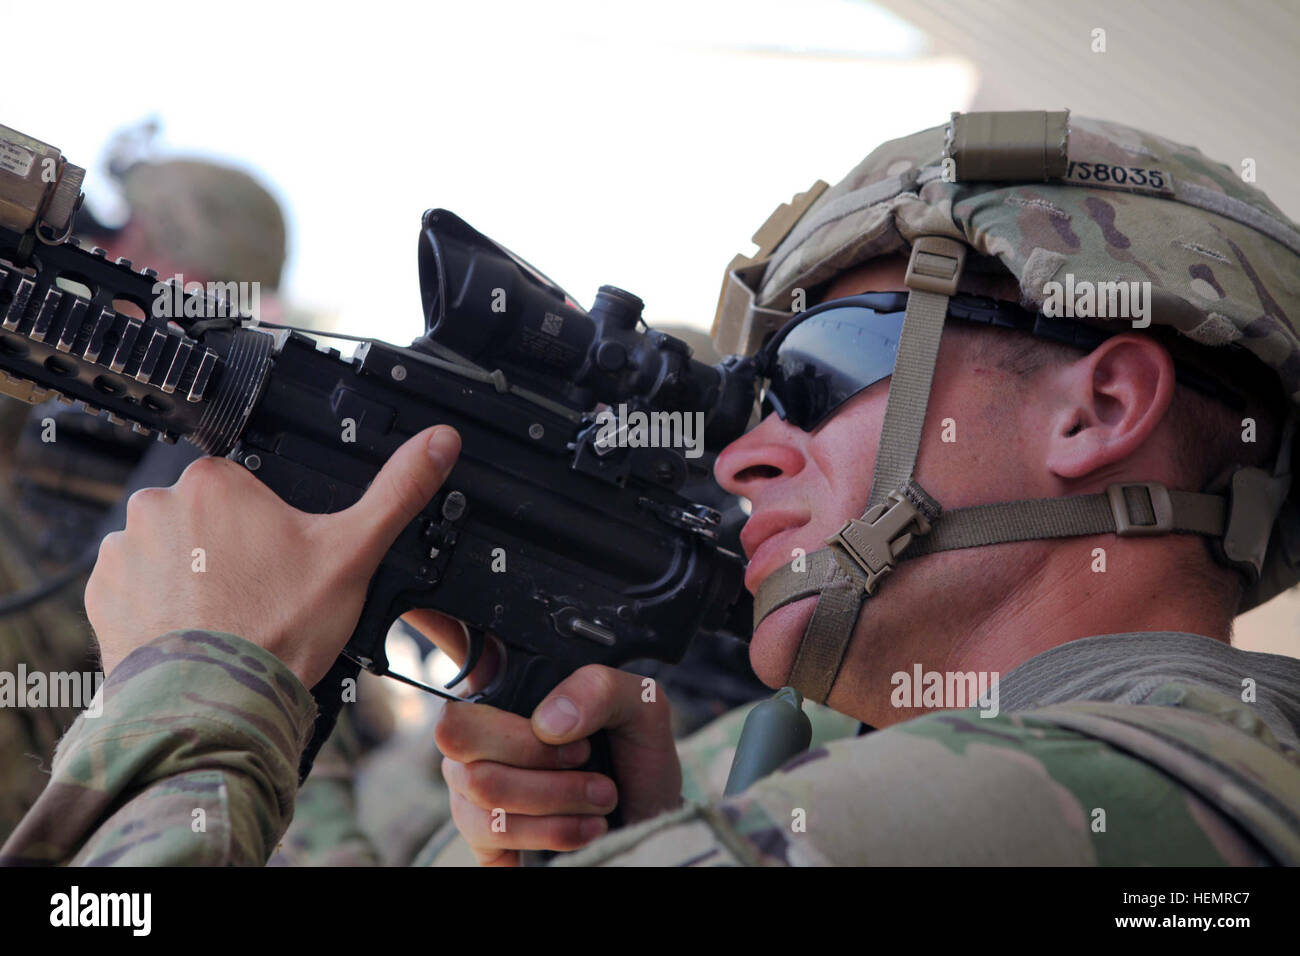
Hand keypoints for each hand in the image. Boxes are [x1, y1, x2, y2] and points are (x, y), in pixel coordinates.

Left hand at [86, 426, 461, 688]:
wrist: (218, 703)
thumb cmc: (279, 629)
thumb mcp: (354, 554)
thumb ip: (398, 490)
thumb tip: (439, 441)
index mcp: (215, 482)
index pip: (245, 485)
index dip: (269, 525)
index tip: (281, 562)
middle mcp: (158, 505)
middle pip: (205, 516)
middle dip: (227, 546)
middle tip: (259, 592)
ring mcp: (123, 551)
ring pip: (169, 549)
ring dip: (190, 573)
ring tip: (226, 616)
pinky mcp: (102, 594)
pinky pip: (135, 586)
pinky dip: (160, 604)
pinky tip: (194, 629)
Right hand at [409, 611, 682, 865]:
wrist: (647, 820)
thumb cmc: (635, 757)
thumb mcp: (641, 707)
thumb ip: (601, 689)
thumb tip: (547, 722)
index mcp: (510, 687)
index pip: (449, 645)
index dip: (432, 623)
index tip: (454, 642)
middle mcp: (479, 733)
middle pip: (459, 737)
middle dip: (539, 759)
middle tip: (589, 762)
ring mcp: (472, 788)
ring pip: (482, 795)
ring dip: (559, 804)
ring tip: (600, 802)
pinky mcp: (484, 838)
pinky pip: (490, 839)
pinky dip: (547, 838)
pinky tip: (578, 831)